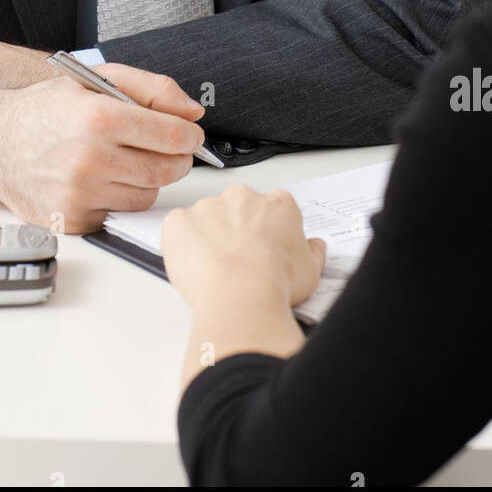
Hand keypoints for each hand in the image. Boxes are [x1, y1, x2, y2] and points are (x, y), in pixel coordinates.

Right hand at [0, 63, 207, 232]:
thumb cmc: (45, 110)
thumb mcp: (95, 79)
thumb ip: (151, 89)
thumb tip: (192, 112)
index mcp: (100, 117)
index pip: (173, 136)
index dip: (189, 136)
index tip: (189, 135)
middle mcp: (90, 158)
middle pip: (167, 170)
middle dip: (176, 159)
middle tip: (166, 149)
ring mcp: (80, 193)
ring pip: (147, 195)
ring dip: (147, 179)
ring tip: (126, 160)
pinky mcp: (73, 219)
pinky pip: (119, 214)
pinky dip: (119, 198)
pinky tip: (101, 179)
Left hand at [161, 183, 325, 308]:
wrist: (241, 295)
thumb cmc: (275, 283)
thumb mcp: (312, 271)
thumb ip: (314, 252)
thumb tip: (314, 246)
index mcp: (277, 204)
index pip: (273, 210)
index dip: (268, 233)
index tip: (265, 252)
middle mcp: (242, 197)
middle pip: (237, 209)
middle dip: (236, 231)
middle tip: (239, 263)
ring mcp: (208, 206)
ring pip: (205, 219)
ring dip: (208, 238)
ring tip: (215, 272)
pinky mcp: (179, 221)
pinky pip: (177, 230)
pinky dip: (181, 246)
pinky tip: (193, 267)